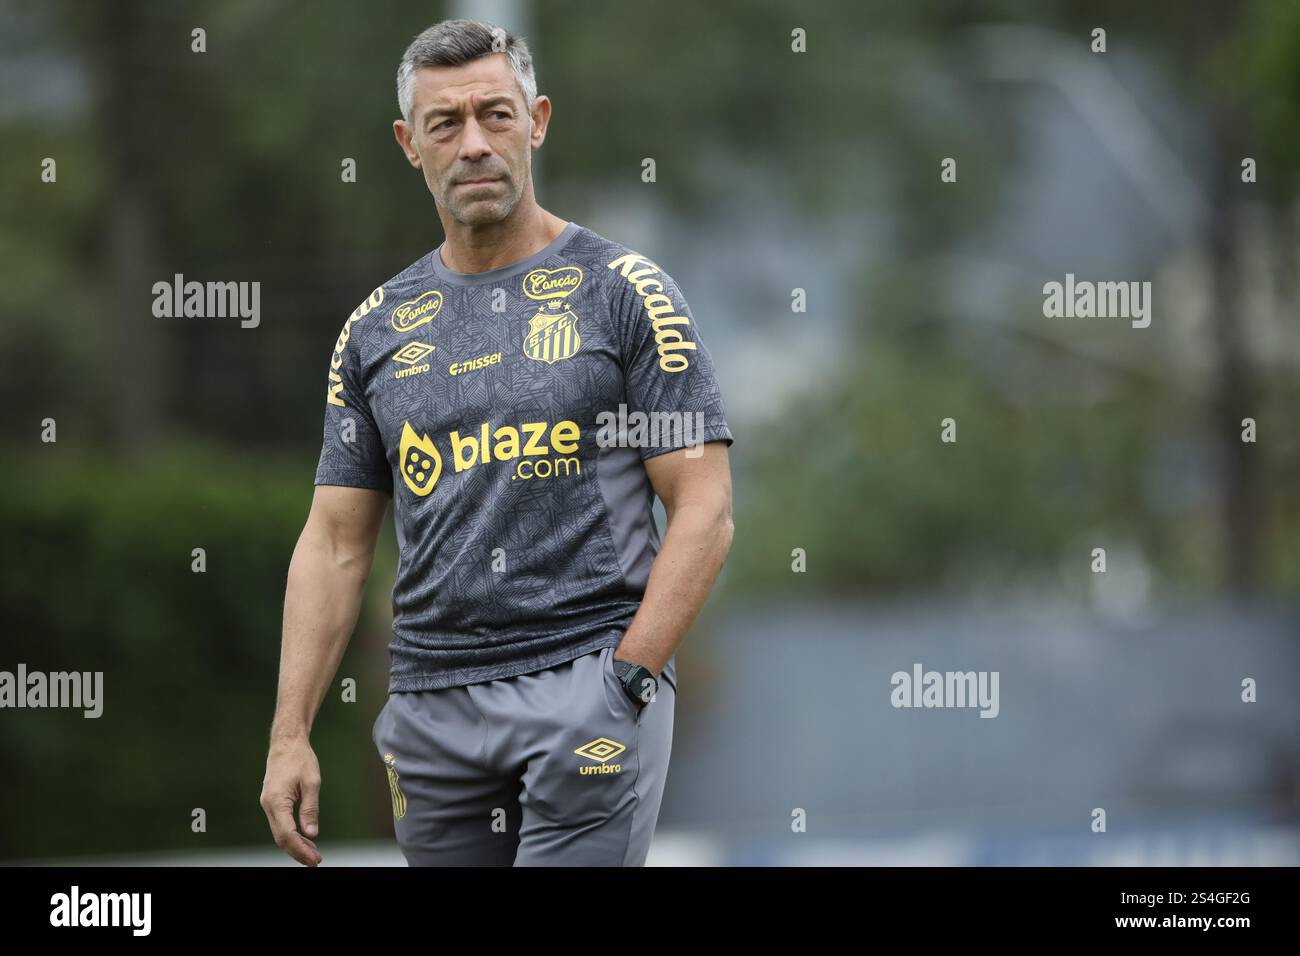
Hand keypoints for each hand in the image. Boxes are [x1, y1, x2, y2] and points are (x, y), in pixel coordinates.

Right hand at [260, 737, 322, 865]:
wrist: (286, 743)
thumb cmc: (300, 759)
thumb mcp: (312, 782)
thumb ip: (310, 808)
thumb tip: (312, 833)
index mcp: (276, 801)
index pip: (287, 834)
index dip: (301, 849)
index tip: (315, 859)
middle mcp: (268, 805)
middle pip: (281, 838)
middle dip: (298, 852)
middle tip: (316, 862)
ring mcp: (268, 804)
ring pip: (280, 833)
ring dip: (296, 845)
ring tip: (313, 854)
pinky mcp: (272, 802)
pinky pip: (280, 824)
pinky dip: (292, 835)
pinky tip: (305, 839)